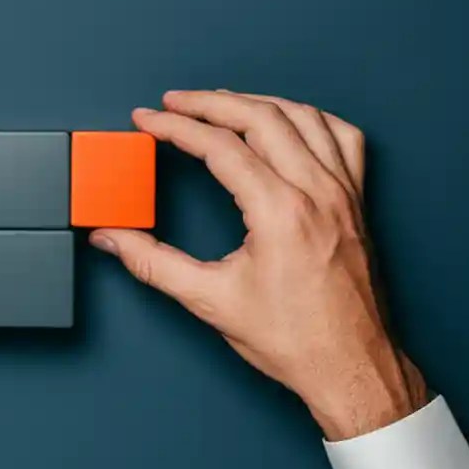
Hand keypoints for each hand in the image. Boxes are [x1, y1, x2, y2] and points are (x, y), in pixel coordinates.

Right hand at [90, 90, 426, 440]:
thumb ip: (152, 263)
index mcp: (281, 213)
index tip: (148, 119)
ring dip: (255, 102)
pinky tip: (287, 120)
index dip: (175, 127)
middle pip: (260, 117)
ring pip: (302, 116)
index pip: (220, 146)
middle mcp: (317, 193)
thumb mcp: (210, 301)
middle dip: (209, 102)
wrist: (352, 367)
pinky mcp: (357, 202)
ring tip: (219, 102)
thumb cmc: (295, 340)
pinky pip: (342, 136)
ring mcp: (343, 193)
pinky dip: (310, 117)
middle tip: (174, 102)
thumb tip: (111, 238)